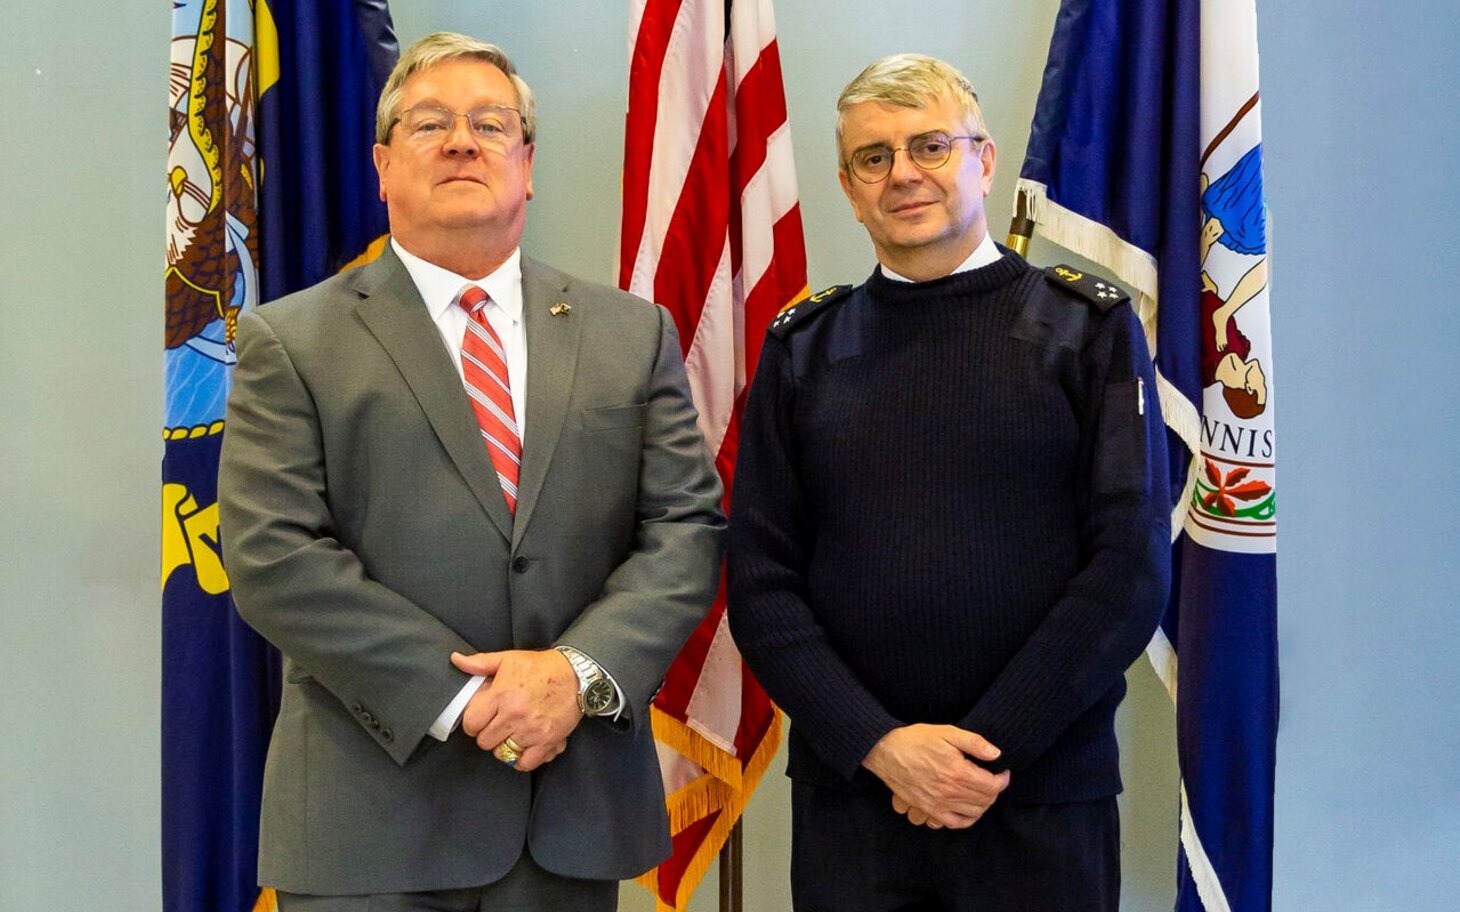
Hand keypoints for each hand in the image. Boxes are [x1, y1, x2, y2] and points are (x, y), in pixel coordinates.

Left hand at [450, 649, 581, 770]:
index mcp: (501, 695)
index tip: (480, 718)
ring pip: (502, 753)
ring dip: (503, 746)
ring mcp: (531, 730)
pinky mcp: (547, 741)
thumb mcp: (508, 659)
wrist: (577, 675)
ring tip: (510, 734)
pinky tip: (523, 747)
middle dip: (487, 733)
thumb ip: (480, 662)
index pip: (471, 723)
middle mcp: (514, 715)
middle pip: (484, 741)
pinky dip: (521, 759)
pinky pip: (525, 763)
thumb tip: (456, 660)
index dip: (472, 722)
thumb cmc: (541, 667)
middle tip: (496, 724)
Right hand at [862, 724, 1010, 828]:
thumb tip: (996, 754)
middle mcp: (949, 792)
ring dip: (984, 805)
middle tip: (994, 780)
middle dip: (995, 791)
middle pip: (984, 800)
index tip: (1003, 773)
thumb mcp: (947, 732)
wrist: (886, 751)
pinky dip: (967, 820)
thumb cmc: (916, 740)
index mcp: (957, 772)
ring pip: (973, 813)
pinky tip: (970, 811)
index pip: (992, 785)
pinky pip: (953, 823)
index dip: (1003, 780)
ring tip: (984, 793)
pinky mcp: (928, 809)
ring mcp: (938, 804)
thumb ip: (974, 743)